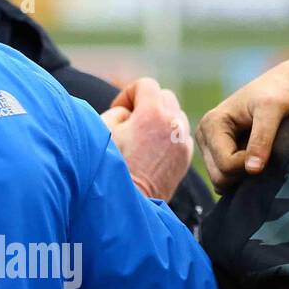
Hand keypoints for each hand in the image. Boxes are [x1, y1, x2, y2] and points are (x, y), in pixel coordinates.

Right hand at [102, 77, 192, 202]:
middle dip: (146, 104)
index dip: (128, 94)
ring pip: (176, 115)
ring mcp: (182, 141)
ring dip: (160, 119)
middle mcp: (173, 124)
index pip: (146, 84)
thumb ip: (117, 112)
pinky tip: (152, 151)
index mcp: (152, 114)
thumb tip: (129, 112)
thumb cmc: (109, 167)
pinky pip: (180, 134)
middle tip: (129, 122)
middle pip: (165, 96)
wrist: (127, 204)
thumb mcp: (102, 132)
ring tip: (141, 137)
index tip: (119, 111)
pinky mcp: (186, 157)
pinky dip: (169, 135)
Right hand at [195, 64, 288, 191]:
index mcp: (211, 124)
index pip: (225, 165)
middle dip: (244, 174)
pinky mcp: (221, 152)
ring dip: (244, 176)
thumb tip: (252, 170)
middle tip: (268, 156)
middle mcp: (205, 135)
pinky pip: (228, 177)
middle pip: (219, 177)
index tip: (270, 150)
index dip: (250, 165)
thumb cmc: (282, 91)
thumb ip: (262, 138)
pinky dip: (244, 176)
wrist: (287, 84)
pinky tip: (261, 161)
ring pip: (222, 180)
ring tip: (265, 156)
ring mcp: (211, 145)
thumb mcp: (273, 110)